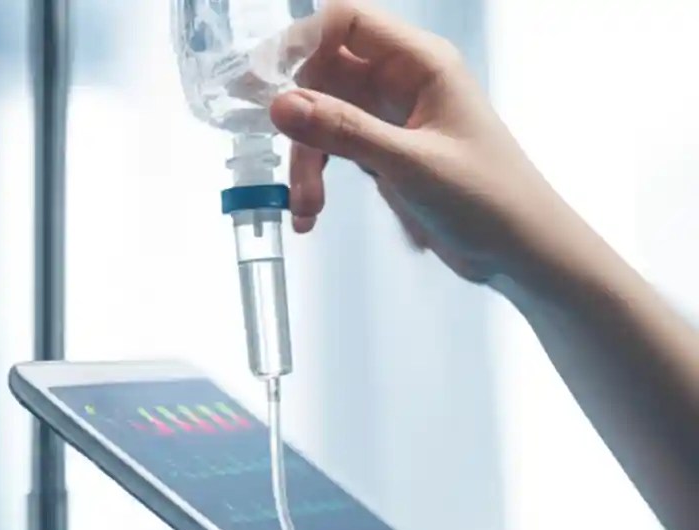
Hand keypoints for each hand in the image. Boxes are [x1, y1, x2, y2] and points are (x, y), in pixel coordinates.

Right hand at [270, 0, 591, 287]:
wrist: (520, 251)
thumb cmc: (486, 199)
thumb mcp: (409, 164)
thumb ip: (344, 131)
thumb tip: (279, 103)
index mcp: (421, 63)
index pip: (346, 22)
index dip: (300, 42)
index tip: (263, 82)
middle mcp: (402, 80)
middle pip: (323, 73)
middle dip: (298, 118)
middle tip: (272, 151)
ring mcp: (390, 115)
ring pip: (321, 116)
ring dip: (305, 160)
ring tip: (307, 206)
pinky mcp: (382, 149)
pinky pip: (332, 148)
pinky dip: (315, 177)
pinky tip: (310, 213)